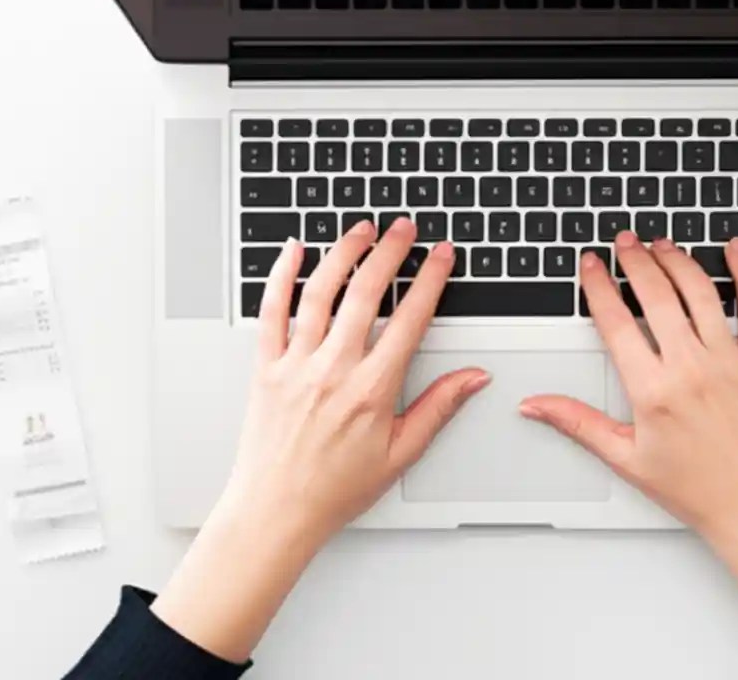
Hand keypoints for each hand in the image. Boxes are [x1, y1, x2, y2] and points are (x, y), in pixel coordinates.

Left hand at [153, 218, 487, 660]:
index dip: (430, 280)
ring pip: (321, 293)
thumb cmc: (335, 489)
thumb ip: (439, 408)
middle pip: (366, 294)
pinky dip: (281, 276)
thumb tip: (472, 378)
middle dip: (390, 252)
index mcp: (372, 390)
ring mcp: (296, 365)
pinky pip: (271, 311)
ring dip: (344, 254)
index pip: (410, 319)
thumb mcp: (401, 453)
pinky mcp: (265, 368)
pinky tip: (295, 252)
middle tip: (405, 228)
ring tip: (362, 230)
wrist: (276, 510)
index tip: (441, 256)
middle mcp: (334, 370)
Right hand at [521, 232, 737, 635]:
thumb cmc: (697, 488)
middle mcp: (692, 369)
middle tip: (623, 242)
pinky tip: (734, 250)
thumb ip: (577, 423)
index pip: (616, 322)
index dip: (598, 286)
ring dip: (677, 259)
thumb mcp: (626, 458)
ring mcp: (730, 361)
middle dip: (635, 259)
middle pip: (657, 294)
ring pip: (700, 291)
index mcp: (653, 391)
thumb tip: (535, 406)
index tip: (590, 265)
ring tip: (661, 243)